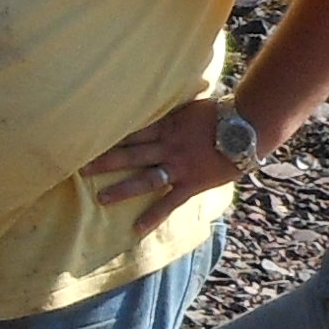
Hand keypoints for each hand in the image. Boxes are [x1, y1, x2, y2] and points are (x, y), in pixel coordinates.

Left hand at [86, 99, 235, 209]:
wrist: (249, 126)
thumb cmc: (224, 113)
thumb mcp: (193, 105)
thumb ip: (174, 110)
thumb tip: (160, 99)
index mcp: (167, 124)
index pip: (131, 130)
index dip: (109, 135)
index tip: (88, 138)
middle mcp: (168, 146)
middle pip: (130, 153)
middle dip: (104, 161)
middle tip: (80, 168)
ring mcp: (179, 166)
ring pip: (144, 178)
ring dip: (122, 188)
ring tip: (100, 198)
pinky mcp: (191, 183)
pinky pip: (169, 202)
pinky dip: (153, 216)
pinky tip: (137, 228)